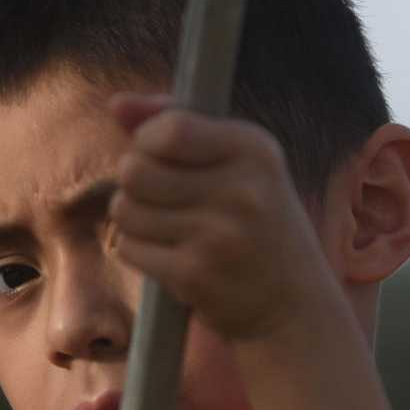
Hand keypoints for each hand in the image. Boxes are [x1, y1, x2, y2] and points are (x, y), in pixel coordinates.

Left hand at [105, 91, 336, 342]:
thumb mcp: (240, 164)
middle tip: (157, 194)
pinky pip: (129, 246)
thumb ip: (179, 124)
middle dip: (134, 180)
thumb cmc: (259, 224)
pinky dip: (137, 249)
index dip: (147, 140)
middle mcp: (242, 190)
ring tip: (165, 225)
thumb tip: (116, 104)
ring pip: (125, 208)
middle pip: (136, 168)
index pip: (170, 129)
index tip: (159, 155)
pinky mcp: (195, 275)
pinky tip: (167, 254)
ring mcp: (218, 236)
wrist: (293, 306)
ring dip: (133, 216)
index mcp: (256, 150)